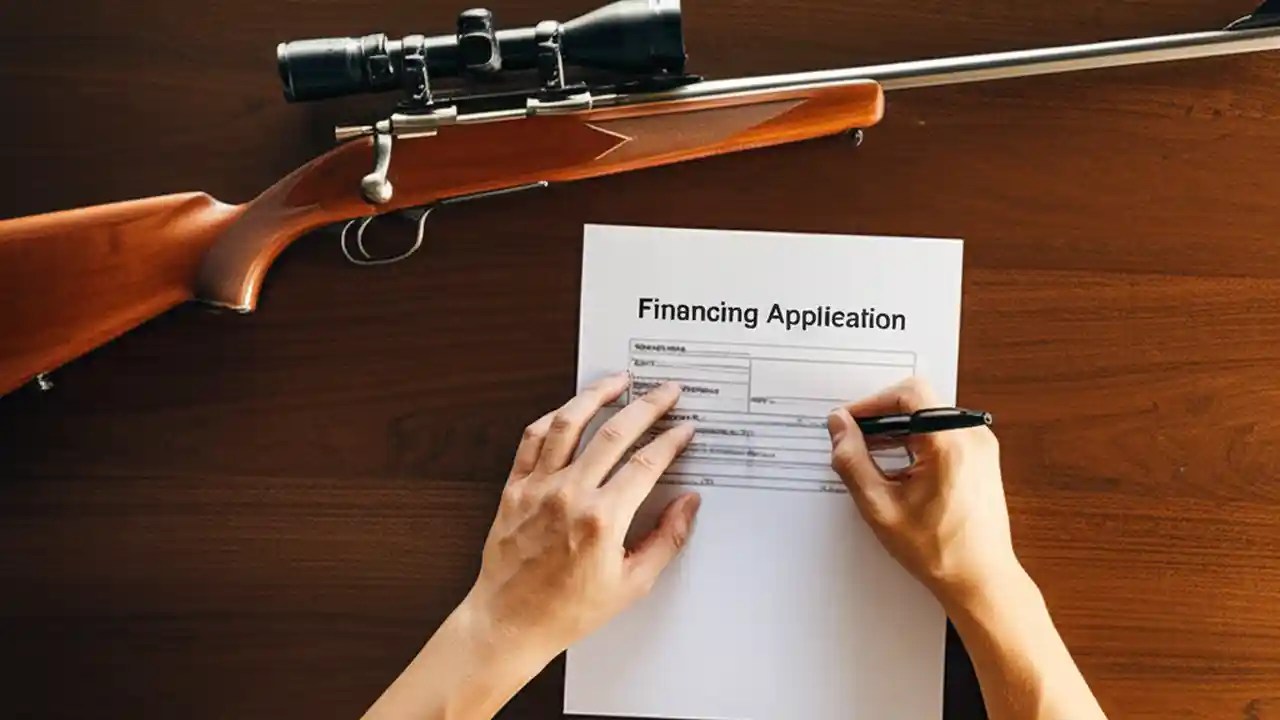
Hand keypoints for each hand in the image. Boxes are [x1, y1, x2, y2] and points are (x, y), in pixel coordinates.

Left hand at [462, 372, 701, 660]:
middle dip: (647, 406)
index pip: (646, 464)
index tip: (684, 429)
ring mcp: (538, 488)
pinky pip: (533, 439)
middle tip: (666, 392)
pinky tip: (570, 408)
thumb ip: (665, 540)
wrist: (510, 622)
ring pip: (570, 423)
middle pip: (615, 433)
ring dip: (597, 395)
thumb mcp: (631, 584)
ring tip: (618, 380)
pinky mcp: (514, 488)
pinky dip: (554, 417)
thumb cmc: (568, 610)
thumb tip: (688, 505)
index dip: (670, 440)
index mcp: (602, 520)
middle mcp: (569, 495)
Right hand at [826, 378, 1021, 607]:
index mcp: (950, 443)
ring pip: (929, 416)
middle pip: (918, 402)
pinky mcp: (982, 457)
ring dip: (898, 430)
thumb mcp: (879, 505)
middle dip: (881, 417)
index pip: (908, 393)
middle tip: (854, 441)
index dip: (871, 402)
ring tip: (872, 457)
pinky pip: (944, 432)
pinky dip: (917, 440)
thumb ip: (852, 460)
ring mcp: (981, 445)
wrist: (980, 578)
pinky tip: (898, 467)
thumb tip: (839, 426)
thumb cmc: (938, 550)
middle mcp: (972, 436)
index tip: (849, 422)